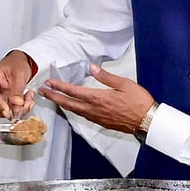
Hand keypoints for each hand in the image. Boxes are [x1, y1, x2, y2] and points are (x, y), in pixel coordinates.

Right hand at [0, 51, 34, 119]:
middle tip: (25, 104)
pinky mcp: (3, 101)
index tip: (10, 110)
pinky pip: (10, 110)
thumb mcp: (19, 74)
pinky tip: (26, 100)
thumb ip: (17, 90)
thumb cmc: (16, 63)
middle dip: (12, 109)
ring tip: (28, 98)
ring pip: (4, 111)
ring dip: (18, 109)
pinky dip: (20, 108)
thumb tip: (16, 104)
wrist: (21, 62)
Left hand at [38, 64, 152, 133]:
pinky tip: (71, 107)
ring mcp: (96, 117)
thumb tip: (92, 68)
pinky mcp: (101, 122)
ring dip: (62, 104)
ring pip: (74, 111)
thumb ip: (106, 76)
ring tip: (53, 98)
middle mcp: (94, 109)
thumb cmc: (139, 102)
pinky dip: (73, 110)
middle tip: (41, 92)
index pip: (73, 92)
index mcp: (99, 98)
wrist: (147, 121)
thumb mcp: (124, 83)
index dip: (59, 87)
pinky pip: (82, 115)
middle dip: (53, 97)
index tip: (49, 83)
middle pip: (68, 104)